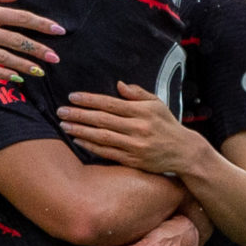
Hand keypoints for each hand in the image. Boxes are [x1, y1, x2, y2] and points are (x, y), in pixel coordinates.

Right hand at [0, 0, 60, 82]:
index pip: (20, 18)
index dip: (41, 24)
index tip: (58, 31)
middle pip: (16, 41)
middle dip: (38, 50)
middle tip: (55, 57)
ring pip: (3, 58)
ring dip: (23, 66)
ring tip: (40, 71)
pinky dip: (0, 74)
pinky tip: (13, 77)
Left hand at [61, 81, 201, 174]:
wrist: (184, 152)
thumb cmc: (167, 125)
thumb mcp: (157, 104)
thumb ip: (137, 94)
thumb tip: (118, 85)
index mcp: (143, 111)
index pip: (110, 103)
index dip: (90, 100)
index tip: (73, 97)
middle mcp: (138, 128)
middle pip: (102, 120)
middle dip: (79, 115)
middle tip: (61, 111)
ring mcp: (134, 145)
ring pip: (102, 137)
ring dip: (80, 131)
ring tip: (64, 125)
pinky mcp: (132, 160)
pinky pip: (107, 152)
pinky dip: (90, 146)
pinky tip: (78, 139)